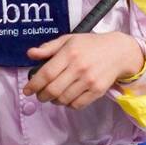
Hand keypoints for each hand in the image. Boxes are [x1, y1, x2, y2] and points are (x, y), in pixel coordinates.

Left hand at [23, 32, 143, 109]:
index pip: (47, 74)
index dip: (33, 84)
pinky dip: (68, 104)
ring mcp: (89, 80)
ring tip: (52, 96)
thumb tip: (30, 54)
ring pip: (64, 99)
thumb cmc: (90, 45)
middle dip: (41, 95)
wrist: (118, 52)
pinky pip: (77, 104)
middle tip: (39, 95)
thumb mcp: (68, 40)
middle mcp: (79, 67)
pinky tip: (66, 98)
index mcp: (70, 53)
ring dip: (54, 101)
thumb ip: (48, 48)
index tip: (27, 90)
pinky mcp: (98, 91)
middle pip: (53, 90)